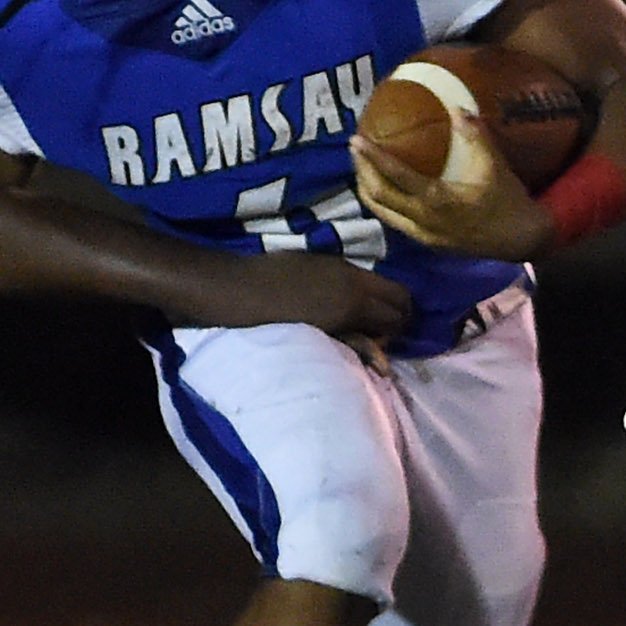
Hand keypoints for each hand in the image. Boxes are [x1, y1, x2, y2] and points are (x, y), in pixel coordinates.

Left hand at [200, 253, 410, 340]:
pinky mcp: (317, 259)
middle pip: (398, 293)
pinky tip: (331, 308)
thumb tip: (384, 366)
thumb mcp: (311, 340)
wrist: (224, 287)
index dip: (396, 334)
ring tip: (350, 325)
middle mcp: (351, 276)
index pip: (401, 313)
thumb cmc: (264, 322)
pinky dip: (355, 292)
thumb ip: (352, 346)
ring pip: (376, 283)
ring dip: (374, 303)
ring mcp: (334, 264)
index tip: (374, 349)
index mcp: (353, 299)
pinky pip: (353, 275)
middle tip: (370, 337)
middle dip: (394, 315)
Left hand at [351, 115, 553, 260]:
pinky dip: (382, 203)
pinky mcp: (425, 241)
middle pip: (377, 197)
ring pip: (381, 213)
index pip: (394, 177)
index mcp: (436, 200)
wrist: (521, 241)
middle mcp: (421, 220)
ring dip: (367, 190)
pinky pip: (393, 221)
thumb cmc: (508, 202)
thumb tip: (457, 108)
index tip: (356, 141)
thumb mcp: (494, 166)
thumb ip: (476, 136)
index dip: (373, 158)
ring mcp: (421, 235)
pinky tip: (382, 188)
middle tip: (354, 150)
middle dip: (361, 172)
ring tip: (361, 167)